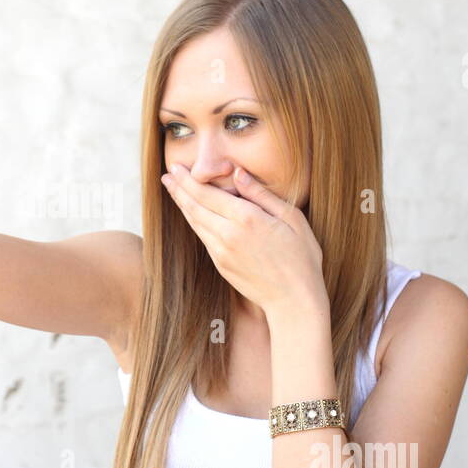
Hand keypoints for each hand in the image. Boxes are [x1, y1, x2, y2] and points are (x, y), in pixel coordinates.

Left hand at [160, 163, 328, 319]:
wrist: (294, 300)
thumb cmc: (301, 257)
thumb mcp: (292, 218)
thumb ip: (261, 194)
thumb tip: (237, 173)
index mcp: (247, 219)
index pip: (207, 193)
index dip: (188, 179)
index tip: (176, 166)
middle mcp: (228, 235)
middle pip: (194, 206)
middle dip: (178, 188)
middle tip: (166, 174)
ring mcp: (221, 252)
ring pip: (195, 223)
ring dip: (181, 203)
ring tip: (172, 188)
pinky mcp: (220, 265)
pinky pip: (202, 237)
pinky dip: (193, 221)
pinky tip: (191, 212)